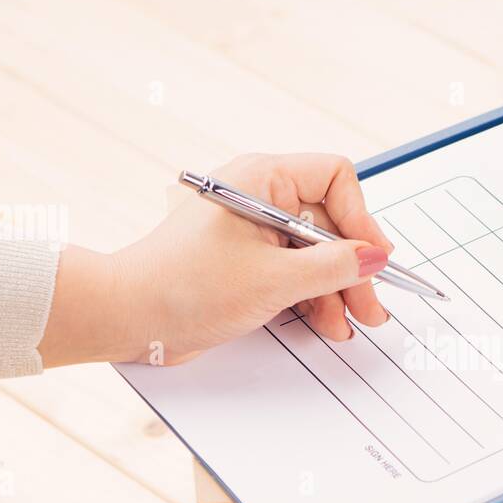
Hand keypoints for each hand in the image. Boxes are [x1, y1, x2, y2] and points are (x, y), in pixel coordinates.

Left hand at [39, 153, 393, 366]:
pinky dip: (311, 296)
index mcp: (261, 179)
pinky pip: (293, 271)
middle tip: (371, 306)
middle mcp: (259, 197)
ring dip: (335, 289)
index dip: (361, 219)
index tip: (374, 259)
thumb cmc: (183, 287)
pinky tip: (325, 322)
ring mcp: (252, 231)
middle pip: (330, 222)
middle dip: (352, 267)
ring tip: (350, 323)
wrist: (128, 317)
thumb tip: (374, 257)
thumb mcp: (274, 280)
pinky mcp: (246, 262)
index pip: (335, 179)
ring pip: (314, 252)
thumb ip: (333, 267)